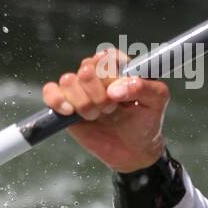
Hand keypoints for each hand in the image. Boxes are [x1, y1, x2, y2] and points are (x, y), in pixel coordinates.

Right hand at [42, 48, 170, 172]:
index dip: (112, 76)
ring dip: (85, 103)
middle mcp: (97, 74)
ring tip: (98, 115)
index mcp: (118, 67)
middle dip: (100, 94)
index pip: (106, 57)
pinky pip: (50, 91)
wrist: (133, 150)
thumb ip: (144, 87)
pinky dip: (58, 101)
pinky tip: (71, 112)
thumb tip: (115, 90)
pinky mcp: (64, 103)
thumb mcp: (157, 101)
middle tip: (112, 109)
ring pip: (68, 80)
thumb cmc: (146, 122)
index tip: (120, 94)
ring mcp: (79, 88)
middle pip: (87, 69)